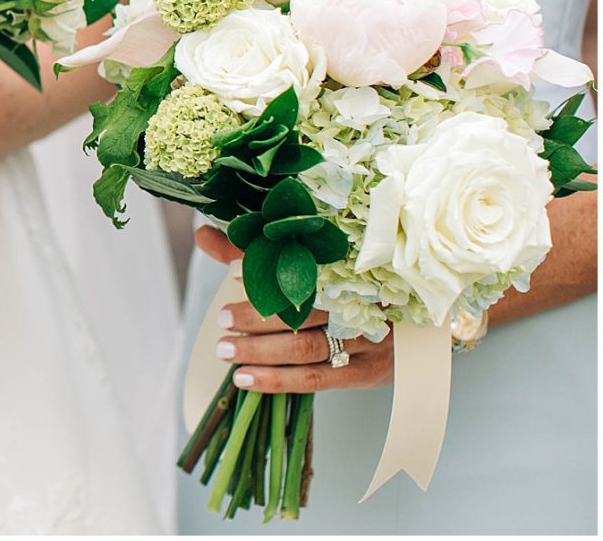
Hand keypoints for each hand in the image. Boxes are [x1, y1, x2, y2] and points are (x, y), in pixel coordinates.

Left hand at [198, 225, 393, 391]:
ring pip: (308, 347)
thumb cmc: (344, 289)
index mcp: (351, 266)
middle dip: (259, 315)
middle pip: (305, 310)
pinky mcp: (367, 372)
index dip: (269, 269)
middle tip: (222, 319)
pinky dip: (278, 379)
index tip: (232, 270)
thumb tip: (201, 234)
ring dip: (262, 350)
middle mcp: (364, 301)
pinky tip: (244, 378)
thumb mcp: (307, 265)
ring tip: (225, 349)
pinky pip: (318, 378)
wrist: (412, 328)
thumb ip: (253, 252)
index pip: (305, 266)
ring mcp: (369, 340)